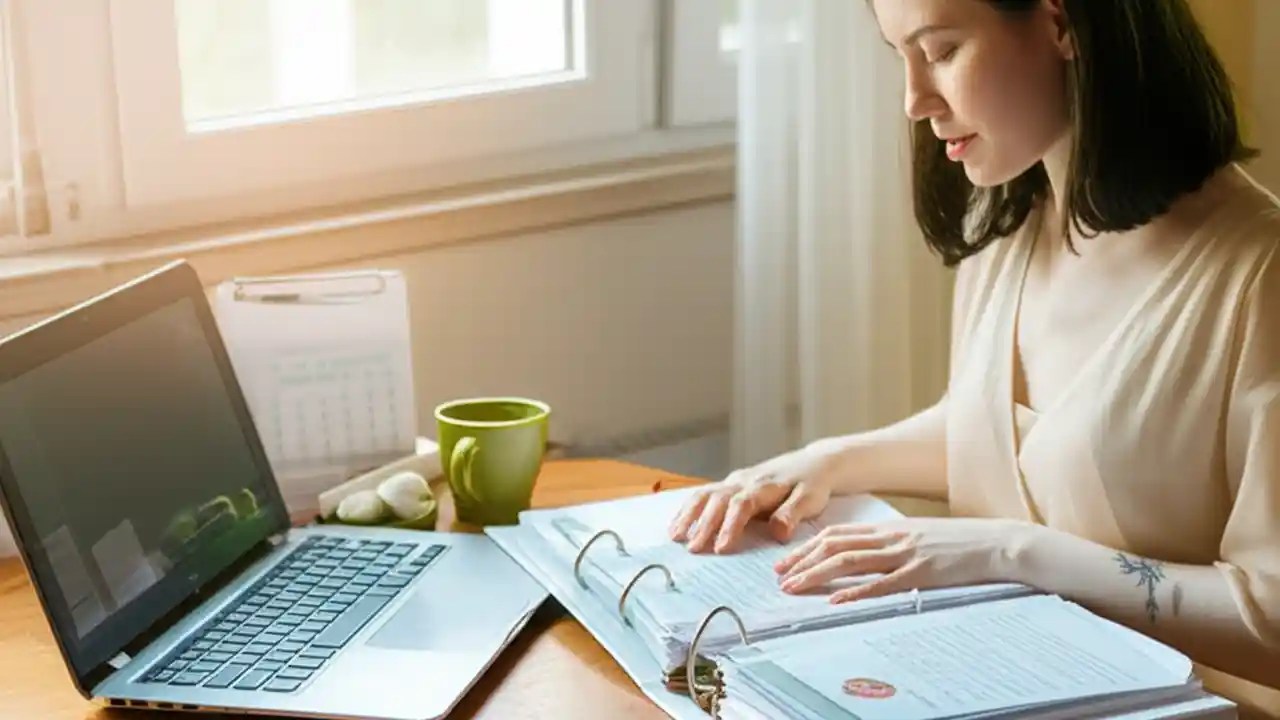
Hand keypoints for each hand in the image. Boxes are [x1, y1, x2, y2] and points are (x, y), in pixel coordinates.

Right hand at [668, 446, 841, 553]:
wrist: (812, 463)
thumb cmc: (812, 484)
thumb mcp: (810, 499)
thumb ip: (792, 514)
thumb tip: (778, 533)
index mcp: (763, 486)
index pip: (742, 505)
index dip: (730, 525)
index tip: (722, 548)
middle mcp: (744, 481)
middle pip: (718, 500)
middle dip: (704, 524)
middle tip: (693, 549)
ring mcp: (734, 481)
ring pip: (705, 494)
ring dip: (689, 514)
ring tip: (675, 536)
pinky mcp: (730, 484)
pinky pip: (704, 494)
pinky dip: (689, 509)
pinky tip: (678, 525)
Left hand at [774, 517, 1032, 603]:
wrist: (998, 542)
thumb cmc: (960, 544)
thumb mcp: (920, 537)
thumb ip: (892, 544)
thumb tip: (866, 555)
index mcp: (890, 528)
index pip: (837, 533)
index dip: (807, 546)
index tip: (785, 561)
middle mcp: (892, 537)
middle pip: (835, 545)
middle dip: (802, 560)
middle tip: (778, 577)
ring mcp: (906, 553)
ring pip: (851, 561)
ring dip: (817, 574)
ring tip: (794, 588)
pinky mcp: (922, 572)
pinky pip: (883, 583)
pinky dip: (856, 591)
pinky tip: (836, 600)